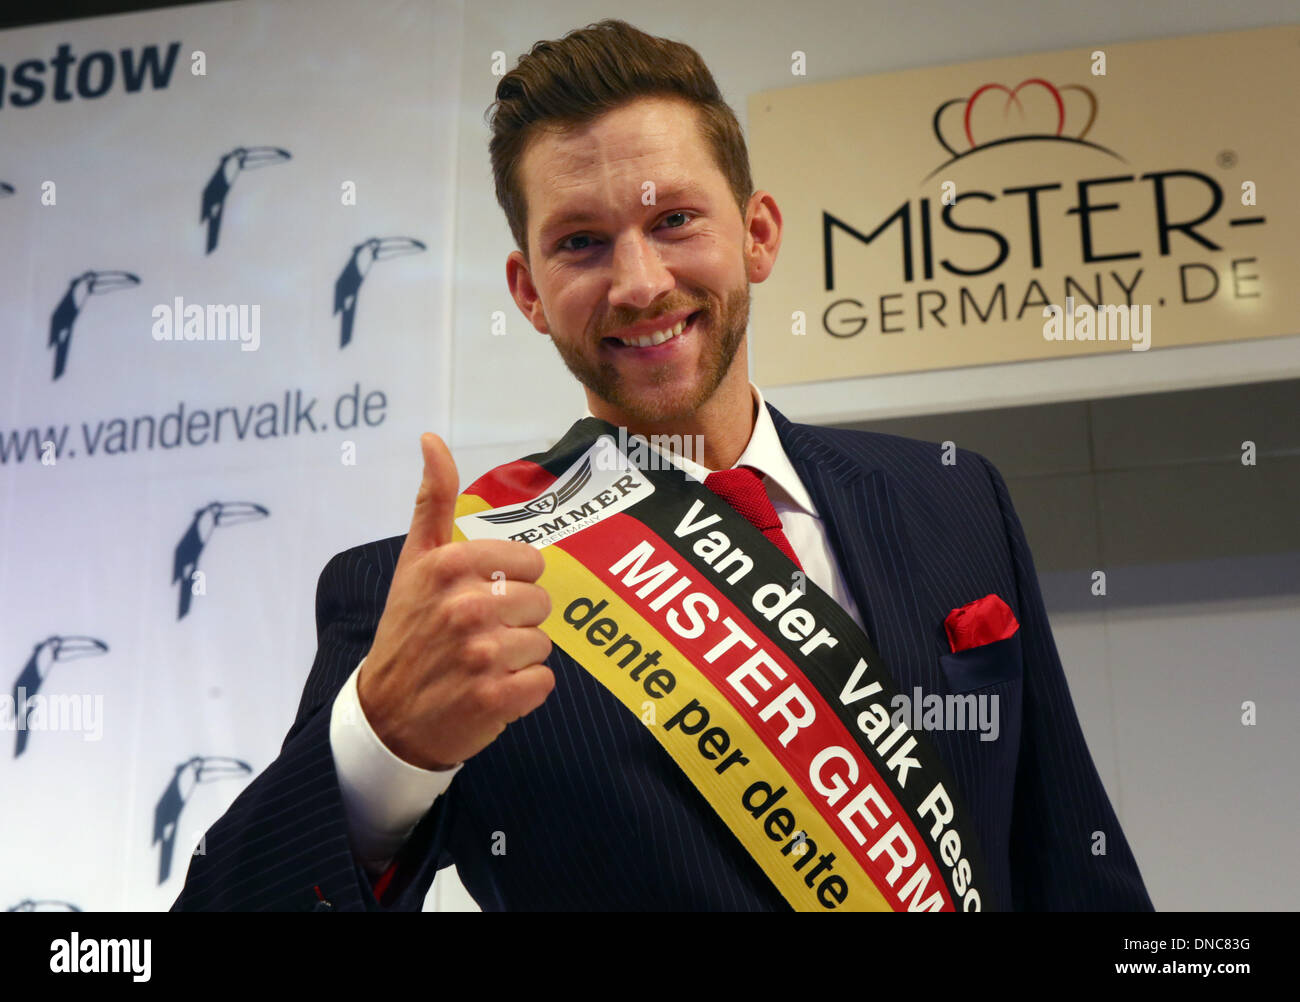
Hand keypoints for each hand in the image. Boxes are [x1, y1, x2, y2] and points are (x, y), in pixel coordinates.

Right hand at [357, 433, 554, 769]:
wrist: (387, 715)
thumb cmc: (408, 631)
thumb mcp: (414, 561)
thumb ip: (433, 500)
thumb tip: (431, 438)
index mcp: (449, 567)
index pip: (531, 564)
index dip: (513, 583)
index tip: (482, 598)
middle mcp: (464, 607)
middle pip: (540, 604)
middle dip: (517, 622)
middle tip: (479, 636)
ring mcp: (480, 655)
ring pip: (544, 644)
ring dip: (519, 658)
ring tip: (482, 665)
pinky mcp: (493, 699)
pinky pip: (543, 682)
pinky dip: (524, 692)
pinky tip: (492, 692)